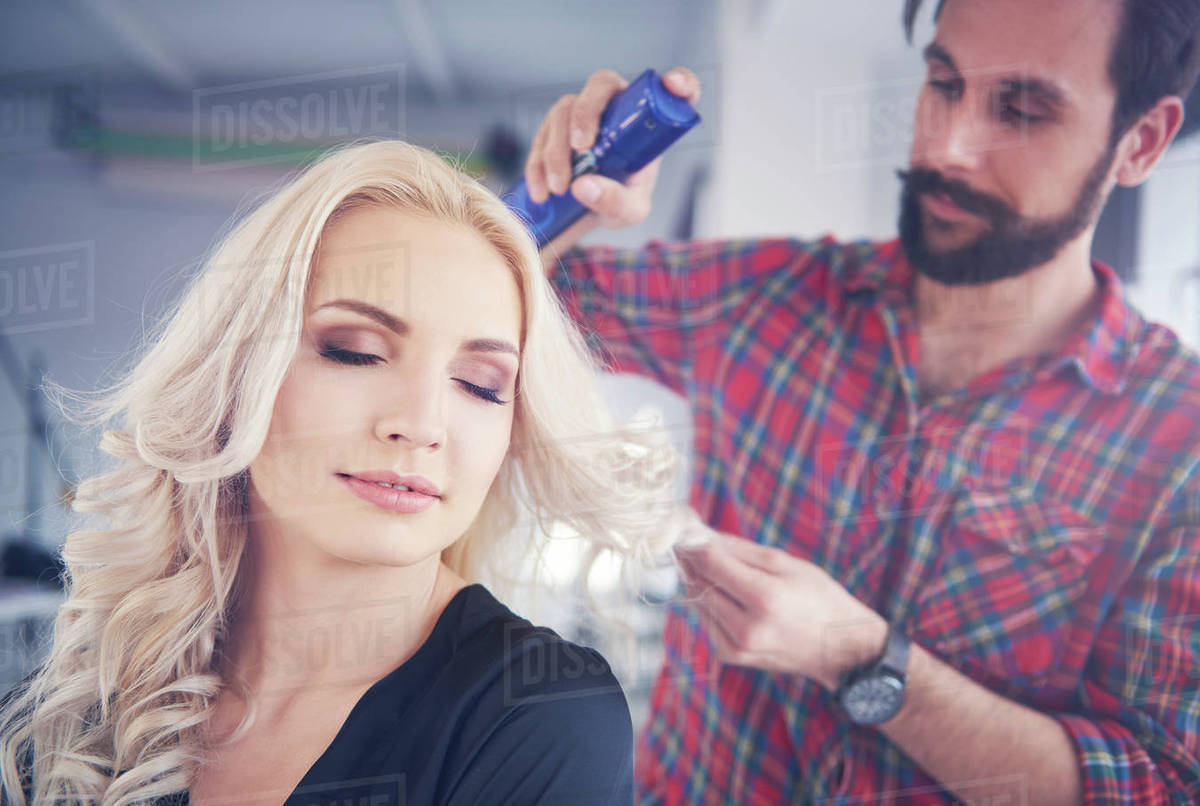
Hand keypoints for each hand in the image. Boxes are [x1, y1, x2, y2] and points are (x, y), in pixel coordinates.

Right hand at [527, 67, 701, 257]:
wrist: (587, 211)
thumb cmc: (620, 200)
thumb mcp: (629, 210)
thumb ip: (615, 201)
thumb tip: (582, 186)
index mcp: (646, 120)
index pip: (673, 87)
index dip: (681, 81)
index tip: (675, 86)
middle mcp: (615, 107)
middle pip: (601, 86)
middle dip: (587, 112)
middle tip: (582, 147)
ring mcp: (581, 113)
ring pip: (564, 109)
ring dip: (557, 147)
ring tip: (559, 188)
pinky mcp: (554, 128)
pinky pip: (541, 135)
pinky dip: (536, 164)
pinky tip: (541, 191)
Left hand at [675, 534, 887, 690]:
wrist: (840, 648)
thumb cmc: (819, 598)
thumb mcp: (786, 564)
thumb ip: (740, 550)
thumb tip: (702, 535)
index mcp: (764, 598)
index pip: (711, 563)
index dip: (693, 542)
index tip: (685, 528)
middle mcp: (747, 627)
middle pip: (699, 583)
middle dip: (692, 559)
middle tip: (690, 541)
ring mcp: (738, 646)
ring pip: (698, 602)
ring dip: (699, 581)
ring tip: (713, 565)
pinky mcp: (732, 656)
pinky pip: (707, 620)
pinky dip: (710, 603)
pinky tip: (726, 595)